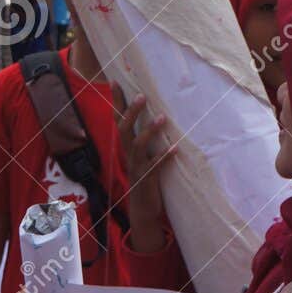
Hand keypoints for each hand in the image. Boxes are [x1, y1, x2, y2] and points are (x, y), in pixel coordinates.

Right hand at [114, 87, 177, 253]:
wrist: (143, 210)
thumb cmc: (145, 179)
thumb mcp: (141, 156)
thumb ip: (144, 139)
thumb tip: (154, 115)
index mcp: (126, 147)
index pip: (117, 120)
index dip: (116, 102)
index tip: (115, 82)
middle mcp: (128, 155)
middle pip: (124, 130)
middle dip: (132, 112)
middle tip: (143, 96)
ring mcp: (137, 167)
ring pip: (138, 146)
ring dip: (149, 131)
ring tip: (162, 118)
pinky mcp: (148, 180)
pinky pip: (155, 167)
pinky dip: (165, 157)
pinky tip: (175, 149)